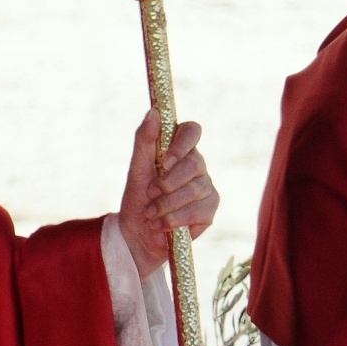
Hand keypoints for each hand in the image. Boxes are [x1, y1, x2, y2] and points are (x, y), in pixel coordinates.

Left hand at [118, 109, 217, 275]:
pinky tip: (162, 225)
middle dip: (167, 182)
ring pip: (195, 190)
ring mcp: (206, 187)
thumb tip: (154, 112)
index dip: (182, 143)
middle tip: (150, 193)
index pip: (192, 130)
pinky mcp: (209, 210)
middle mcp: (197, 165)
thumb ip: (144, 140)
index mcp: (180, 149)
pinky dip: (174, 219)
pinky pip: (197, 211)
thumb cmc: (138, 197)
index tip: (165, 160)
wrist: (139, 233)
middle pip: (194, 164)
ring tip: (151, 213)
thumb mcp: (136, 168)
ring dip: (166, 204)